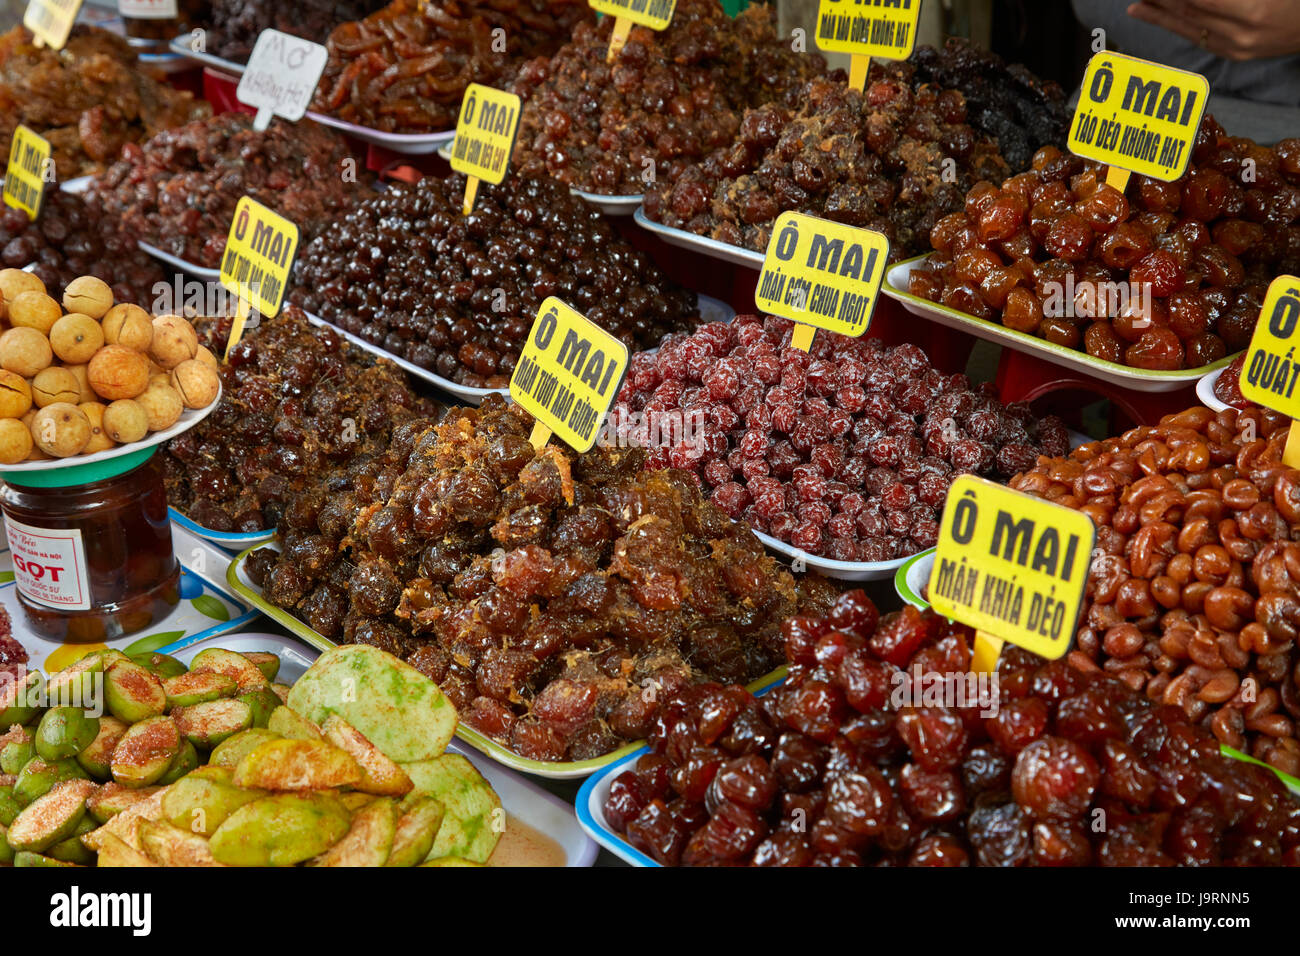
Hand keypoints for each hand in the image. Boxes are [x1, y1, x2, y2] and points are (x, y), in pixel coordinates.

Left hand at [1127, 0, 1299, 59]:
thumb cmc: (1294, 1)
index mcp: (1252, 10)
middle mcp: (1240, 34)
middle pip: (1188, 12)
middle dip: (1161, 0)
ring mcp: (1236, 48)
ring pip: (1189, 29)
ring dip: (1159, 16)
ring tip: (1137, 6)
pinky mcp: (1234, 55)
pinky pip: (1199, 39)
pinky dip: (1178, 27)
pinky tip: (1162, 20)